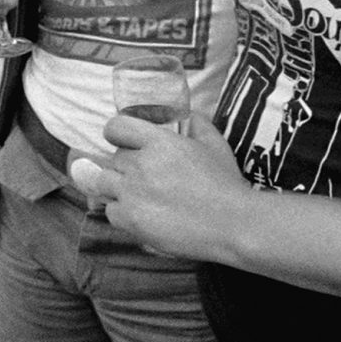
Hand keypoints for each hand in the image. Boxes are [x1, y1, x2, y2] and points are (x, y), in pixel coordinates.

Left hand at [68, 109, 251, 260]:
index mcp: (159, 142)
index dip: (118, 134)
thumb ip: (199, 126)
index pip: (116, 127)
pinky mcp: (131, 219)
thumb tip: (190, 115)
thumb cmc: (226, 185)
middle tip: (147, 179)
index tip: (127, 143)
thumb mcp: (215, 145)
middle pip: (114, 159)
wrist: (235, 225)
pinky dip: (122, 214)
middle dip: (127, 167)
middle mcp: (140, 164)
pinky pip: (110, 211)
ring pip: (105, 183)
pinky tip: (142, 215)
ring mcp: (133, 192)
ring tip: (141, 197)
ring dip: (119, 189)